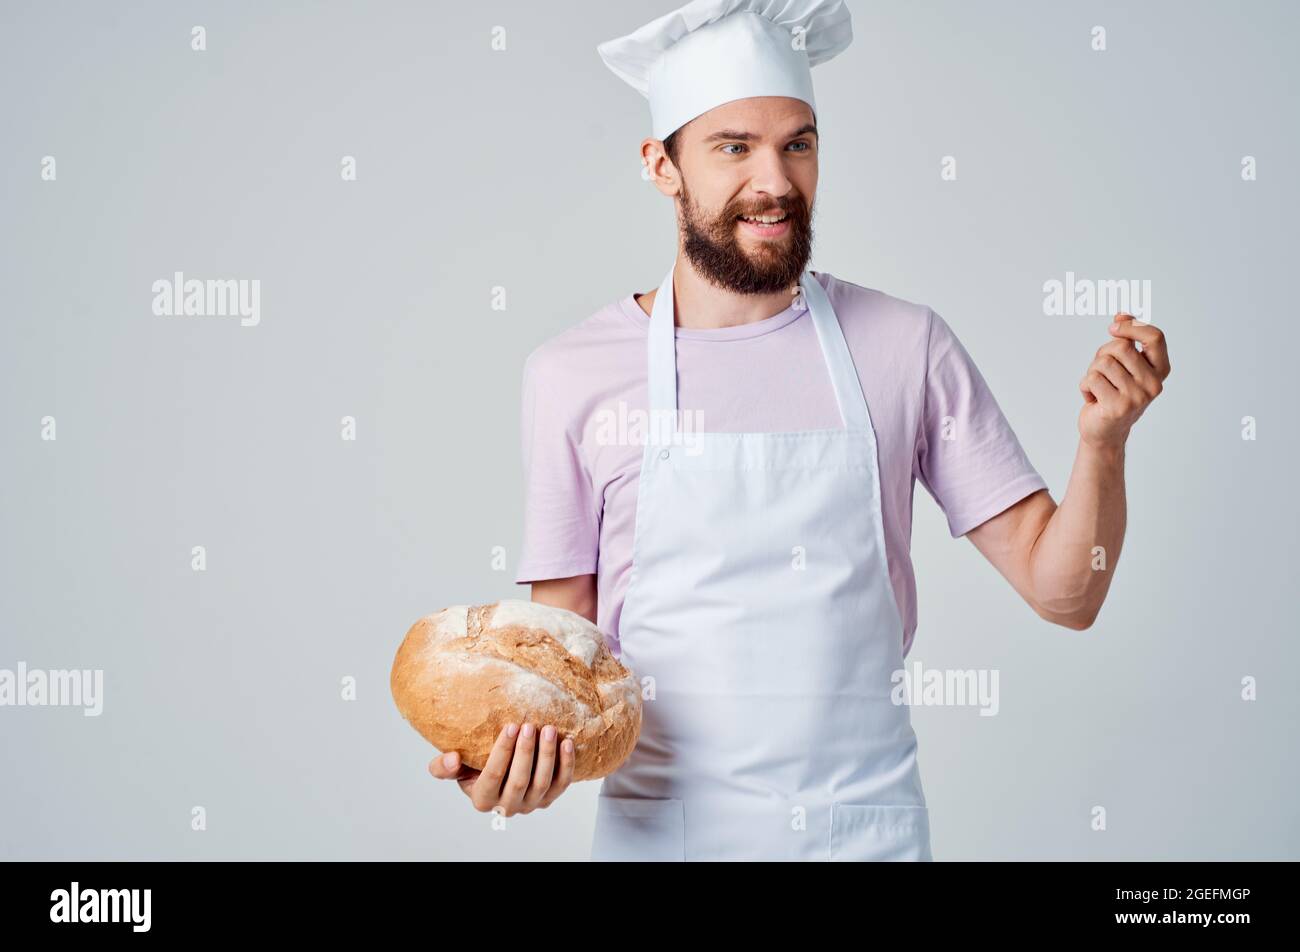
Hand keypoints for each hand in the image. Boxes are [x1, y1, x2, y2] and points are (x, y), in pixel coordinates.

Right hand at [427, 722, 575, 816]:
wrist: (499, 776)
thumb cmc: (474, 768)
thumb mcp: (454, 769)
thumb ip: (443, 767)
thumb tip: (453, 758)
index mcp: (483, 800)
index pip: (493, 776)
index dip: (502, 752)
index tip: (510, 726)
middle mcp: (508, 806)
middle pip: (520, 780)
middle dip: (526, 751)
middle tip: (529, 725)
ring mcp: (531, 804)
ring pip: (543, 782)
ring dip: (547, 755)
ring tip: (549, 729)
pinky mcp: (549, 798)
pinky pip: (561, 783)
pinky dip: (566, 764)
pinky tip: (566, 743)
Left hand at [1078, 313, 1170, 449]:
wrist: (1104, 431)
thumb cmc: (1113, 392)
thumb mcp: (1123, 364)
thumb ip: (1126, 340)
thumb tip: (1122, 314)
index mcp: (1160, 370)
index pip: (1155, 337)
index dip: (1132, 327)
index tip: (1113, 327)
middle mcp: (1153, 384)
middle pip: (1121, 348)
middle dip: (1102, 355)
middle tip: (1102, 372)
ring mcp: (1137, 397)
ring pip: (1103, 363)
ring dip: (1092, 371)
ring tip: (1099, 387)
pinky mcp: (1118, 407)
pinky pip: (1091, 379)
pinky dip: (1084, 386)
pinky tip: (1092, 399)